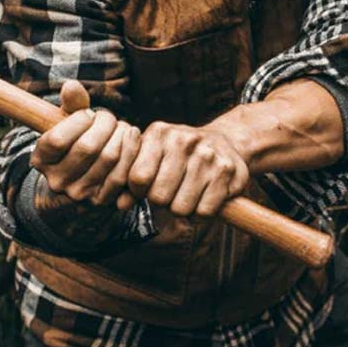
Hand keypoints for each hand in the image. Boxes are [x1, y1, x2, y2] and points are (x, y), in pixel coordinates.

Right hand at [30, 80, 141, 209]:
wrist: (84, 179)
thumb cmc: (78, 142)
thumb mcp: (69, 123)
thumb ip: (71, 105)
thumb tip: (72, 86)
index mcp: (41, 159)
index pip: (58, 139)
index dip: (78, 121)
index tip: (88, 114)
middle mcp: (57, 181)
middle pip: (88, 147)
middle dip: (105, 124)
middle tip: (110, 118)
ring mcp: (80, 194)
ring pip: (109, 157)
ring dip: (122, 135)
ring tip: (122, 128)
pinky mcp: (103, 199)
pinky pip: (124, 173)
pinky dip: (132, 151)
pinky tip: (132, 140)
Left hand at [126, 122, 250, 217]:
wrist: (224, 142)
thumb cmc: (180, 155)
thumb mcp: (153, 157)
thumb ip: (132, 179)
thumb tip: (120, 204)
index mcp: (160, 133)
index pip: (138, 178)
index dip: (139, 191)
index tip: (147, 188)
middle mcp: (184, 140)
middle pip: (158, 197)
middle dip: (162, 202)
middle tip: (171, 192)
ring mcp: (207, 155)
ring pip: (181, 207)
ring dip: (182, 208)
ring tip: (187, 194)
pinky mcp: (227, 171)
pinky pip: (203, 211)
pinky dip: (201, 213)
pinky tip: (203, 198)